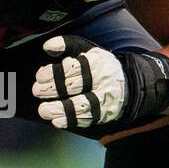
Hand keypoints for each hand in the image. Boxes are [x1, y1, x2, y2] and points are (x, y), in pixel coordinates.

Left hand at [33, 35, 168, 129]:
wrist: (130, 83)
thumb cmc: (101, 65)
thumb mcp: (88, 50)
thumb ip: (68, 46)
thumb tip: (47, 47)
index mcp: (96, 62)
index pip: (73, 68)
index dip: (55, 73)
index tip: (40, 76)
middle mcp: (102, 80)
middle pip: (74, 86)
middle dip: (52, 90)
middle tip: (37, 91)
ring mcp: (105, 99)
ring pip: (81, 105)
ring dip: (60, 109)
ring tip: (43, 110)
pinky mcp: (105, 114)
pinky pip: (88, 119)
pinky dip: (71, 121)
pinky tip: (57, 121)